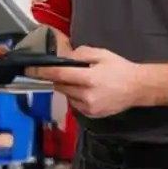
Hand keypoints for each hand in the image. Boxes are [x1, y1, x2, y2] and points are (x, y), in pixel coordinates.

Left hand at [27, 46, 152, 118]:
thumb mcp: (101, 54)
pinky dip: (75, 96)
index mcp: (88, 78)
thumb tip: (64, 56)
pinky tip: (87, 91)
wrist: (138, 88)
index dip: (41, 72)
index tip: (29, 69)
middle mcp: (86, 95)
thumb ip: (80, 54)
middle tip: (66, 71)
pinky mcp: (91, 115)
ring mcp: (88, 107)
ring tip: (83, 81)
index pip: (58, 74)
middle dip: (58, 78)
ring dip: (68, 87)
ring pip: (66, 95)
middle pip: (60, 86)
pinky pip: (74, 104)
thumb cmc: (120, 69)